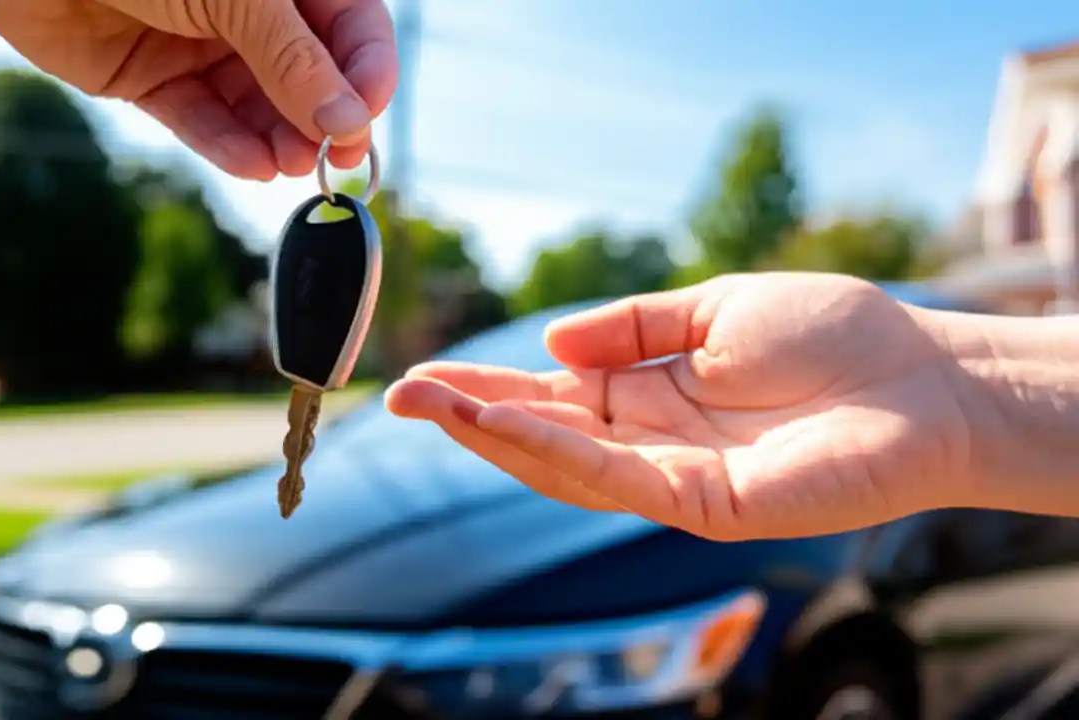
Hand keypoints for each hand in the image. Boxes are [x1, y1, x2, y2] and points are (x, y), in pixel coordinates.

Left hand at [0, 0, 397, 180]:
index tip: (364, 118)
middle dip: (322, 117)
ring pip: (257, 104)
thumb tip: (349, 122)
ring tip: (290, 166)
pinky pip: (201, 119)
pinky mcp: (150, 77)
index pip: (352, 25)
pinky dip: (227, 145)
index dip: (367, 72)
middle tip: (333, 160)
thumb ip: (293, 59)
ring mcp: (199, 42)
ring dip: (279, 138)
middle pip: (309, 73)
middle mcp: (248, 7)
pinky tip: (253, 166)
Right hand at [386, 273, 978, 540]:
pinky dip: (555, 454)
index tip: (424, 379)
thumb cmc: (837, 337)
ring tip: (433, 408)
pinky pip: (616, 481)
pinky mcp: (707, 506)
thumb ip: (633, 327)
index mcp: (652, 393)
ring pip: (566, 465)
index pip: (552, 395)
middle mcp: (653, 440)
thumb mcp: (716, 307)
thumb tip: (550, 344)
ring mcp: (675, 478)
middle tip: (399, 398)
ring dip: (496, 438)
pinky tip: (505, 426)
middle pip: (544, 436)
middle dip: (470, 419)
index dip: (487, 389)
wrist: (927, 378)